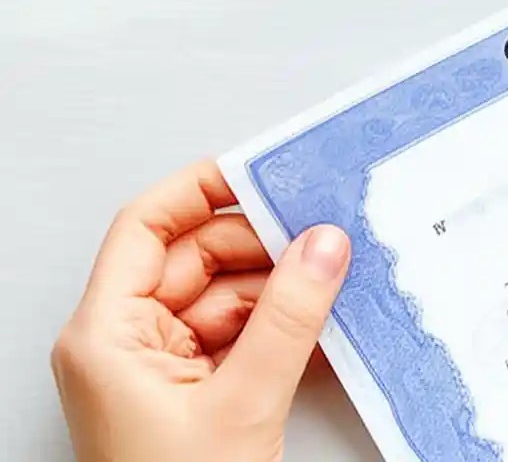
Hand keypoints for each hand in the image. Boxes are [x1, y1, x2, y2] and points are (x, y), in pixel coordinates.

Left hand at [51, 161, 350, 461]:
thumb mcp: (244, 403)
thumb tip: (322, 247)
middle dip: (261, 244)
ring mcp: (162, 369)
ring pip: (225, 297)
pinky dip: (281, 326)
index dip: (201, 190)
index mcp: (106, 335)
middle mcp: (126, 344)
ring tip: (333, 275)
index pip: (147, 228)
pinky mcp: (195, 393)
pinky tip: (321, 319)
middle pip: (195, 260)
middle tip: (320, 230)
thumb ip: (289, 317)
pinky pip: (240, 336)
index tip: (259, 172)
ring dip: (280, 287)